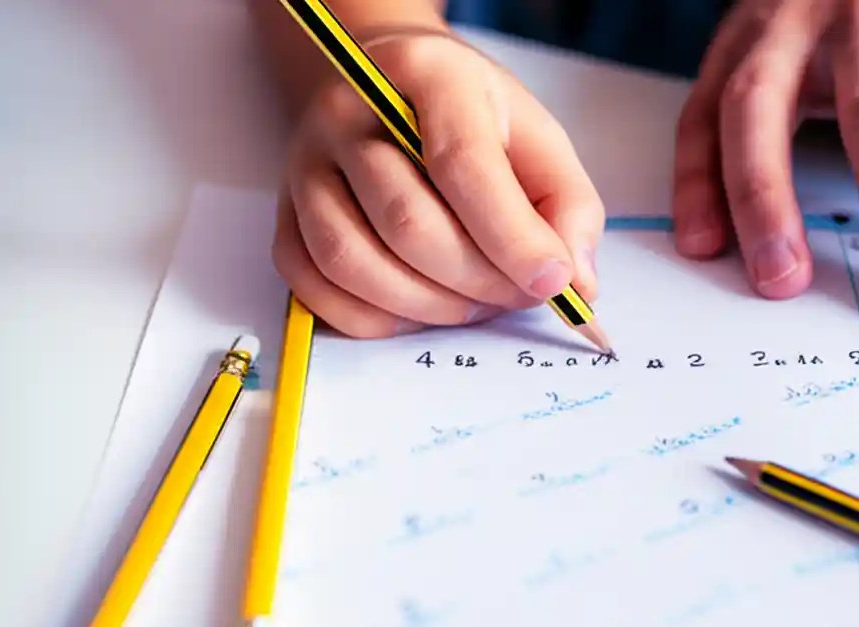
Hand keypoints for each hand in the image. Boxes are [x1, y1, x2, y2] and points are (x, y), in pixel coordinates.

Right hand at [271, 28, 602, 337]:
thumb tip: (573, 284)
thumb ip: (568, 207)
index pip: (463, 166)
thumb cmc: (474, 118)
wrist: (392, 88)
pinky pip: (315, 287)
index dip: (513, 237)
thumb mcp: (538, 138)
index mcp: (427, 75)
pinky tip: (421, 310)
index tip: (553, 284)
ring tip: (476, 303)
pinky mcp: (285, 213)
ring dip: (429, 307)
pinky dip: (376, 319)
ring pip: (354, 261)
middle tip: (518, 294)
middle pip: (408, 223)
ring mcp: (306, 164)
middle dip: (478, 280)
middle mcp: (348, 113)